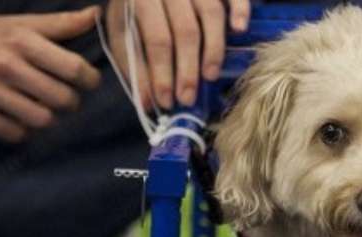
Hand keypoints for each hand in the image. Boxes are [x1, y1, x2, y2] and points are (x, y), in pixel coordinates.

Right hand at [0, 7, 101, 141]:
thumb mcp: (17, 24)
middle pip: (63, 99)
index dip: (89, 79)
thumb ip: (59, 23)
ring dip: (48, 117)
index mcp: (19, 39)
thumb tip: (95, 14)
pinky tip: (18, 116)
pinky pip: (16, 133)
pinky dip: (22, 129)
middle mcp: (3, 64)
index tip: (87, 81)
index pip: (74, 68)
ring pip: (42, 120)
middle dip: (71, 102)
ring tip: (42, 107)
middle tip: (65, 98)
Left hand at [105, 0, 249, 108]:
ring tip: (210, 76)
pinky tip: (239, 30)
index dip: (161, 73)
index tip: (166, 101)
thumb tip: (148, 103)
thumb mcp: (122, 30)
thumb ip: (133, 63)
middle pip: (185, 30)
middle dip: (188, 69)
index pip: (156, 39)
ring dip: (213, 49)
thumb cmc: (134, 8)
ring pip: (211, 14)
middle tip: (188, 98)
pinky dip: (239, 11)